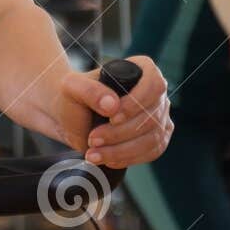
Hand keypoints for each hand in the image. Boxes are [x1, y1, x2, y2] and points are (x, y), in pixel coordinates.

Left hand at [54, 55, 171, 168]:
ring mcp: (159, 117)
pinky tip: (108, 159)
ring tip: (94, 154)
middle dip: (120, 133)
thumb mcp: (71, 88)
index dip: (136, 104)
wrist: (70, 118)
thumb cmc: (72, 97)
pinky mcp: (156, 138)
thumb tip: (112, 104)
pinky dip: (129, 158)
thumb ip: (89, 90)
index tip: (112, 117)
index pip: (154, 85)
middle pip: (151, 117)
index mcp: (141, 70)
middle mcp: (156, 93)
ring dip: (122, 150)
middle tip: (93, 139)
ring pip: (152, 138)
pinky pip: (152, 152)